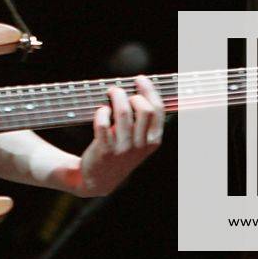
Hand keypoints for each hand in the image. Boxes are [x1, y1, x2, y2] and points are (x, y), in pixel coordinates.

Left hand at [76, 75, 164, 196]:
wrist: (99, 179)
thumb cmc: (121, 152)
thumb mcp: (140, 142)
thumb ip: (144, 121)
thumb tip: (143, 88)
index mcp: (153, 140)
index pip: (158, 110)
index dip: (149, 91)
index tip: (140, 79)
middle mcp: (140, 145)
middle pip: (144, 109)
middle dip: (132, 93)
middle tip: (121, 91)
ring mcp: (123, 149)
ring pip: (123, 113)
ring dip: (116, 97)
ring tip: (111, 92)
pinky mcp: (105, 151)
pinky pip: (103, 124)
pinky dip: (102, 112)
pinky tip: (101, 110)